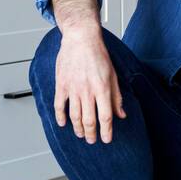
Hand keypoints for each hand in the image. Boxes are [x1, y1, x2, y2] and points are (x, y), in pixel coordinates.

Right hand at [54, 28, 125, 143]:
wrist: (81, 39)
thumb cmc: (99, 55)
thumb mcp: (113, 75)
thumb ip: (116, 97)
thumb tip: (121, 115)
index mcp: (103, 88)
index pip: (105, 116)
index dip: (106, 131)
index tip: (106, 139)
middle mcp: (87, 90)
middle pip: (89, 120)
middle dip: (91, 134)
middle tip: (93, 140)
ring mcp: (73, 88)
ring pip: (74, 116)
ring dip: (78, 128)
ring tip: (81, 134)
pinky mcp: (61, 84)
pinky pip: (59, 105)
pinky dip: (61, 117)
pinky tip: (64, 124)